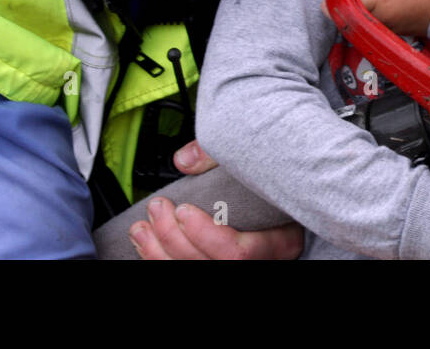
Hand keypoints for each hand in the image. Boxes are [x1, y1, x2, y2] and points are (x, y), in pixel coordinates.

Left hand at [126, 140, 303, 259]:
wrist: (287, 204)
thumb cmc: (275, 183)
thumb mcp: (260, 166)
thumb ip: (224, 157)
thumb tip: (184, 160)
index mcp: (280, 240)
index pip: (239, 252)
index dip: (205, 235)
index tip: (183, 209)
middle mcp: (262, 262)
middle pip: (211, 265)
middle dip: (174, 238)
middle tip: (157, 208)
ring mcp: (242, 269)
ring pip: (195, 272)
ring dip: (159, 252)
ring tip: (143, 225)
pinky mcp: (217, 263)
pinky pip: (183, 272)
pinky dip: (158, 259)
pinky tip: (145, 241)